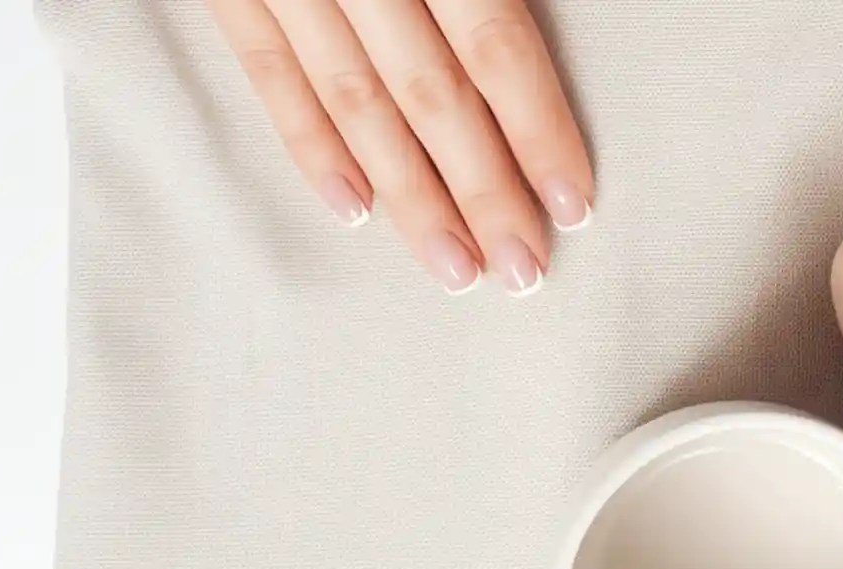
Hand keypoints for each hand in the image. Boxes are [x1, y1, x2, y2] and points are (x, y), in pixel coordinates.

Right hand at [207, 0, 593, 295]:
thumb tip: (539, 25)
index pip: (495, 43)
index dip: (538, 128)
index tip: (572, 202)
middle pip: (432, 94)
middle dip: (482, 190)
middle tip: (522, 268)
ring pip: (356, 101)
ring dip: (409, 194)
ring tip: (455, 266)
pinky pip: (270, 72)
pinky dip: (310, 143)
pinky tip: (354, 206)